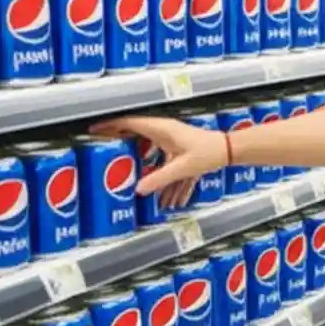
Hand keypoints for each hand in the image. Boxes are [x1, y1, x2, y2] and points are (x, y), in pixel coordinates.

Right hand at [90, 116, 226, 207]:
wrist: (230, 150)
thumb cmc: (208, 152)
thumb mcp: (181, 167)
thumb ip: (159, 179)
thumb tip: (138, 190)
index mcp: (161, 130)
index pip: (129, 123)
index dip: (111, 126)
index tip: (94, 130)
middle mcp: (165, 132)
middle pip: (137, 137)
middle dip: (122, 146)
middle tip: (104, 152)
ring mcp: (173, 142)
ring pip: (154, 157)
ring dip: (150, 174)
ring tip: (140, 190)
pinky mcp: (182, 152)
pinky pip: (169, 167)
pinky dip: (169, 183)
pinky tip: (172, 202)